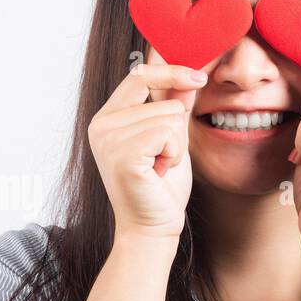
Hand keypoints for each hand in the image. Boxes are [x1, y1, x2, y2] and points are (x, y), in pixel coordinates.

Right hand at [87, 61, 205, 240]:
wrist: (151, 228)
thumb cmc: (160, 187)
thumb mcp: (170, 138)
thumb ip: (173, 106)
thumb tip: (189, 77)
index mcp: (107, 118)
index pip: (139, 75)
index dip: (171, 71)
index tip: (199, 78)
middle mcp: (101, 125)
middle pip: (164, 99)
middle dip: (176, 131)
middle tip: (160, 159)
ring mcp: (108, 139)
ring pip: (170, 116)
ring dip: (176, 145)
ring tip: (158, 167)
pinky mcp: (123, 154)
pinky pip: (169, 133)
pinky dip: (174, 154)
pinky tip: (159, 172)